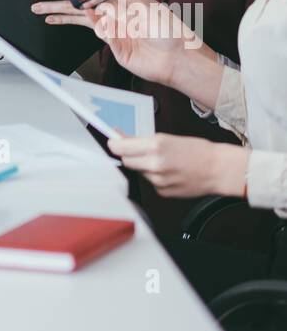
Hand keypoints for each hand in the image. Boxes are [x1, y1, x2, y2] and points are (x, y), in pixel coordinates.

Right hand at [92, 0, 201, 86]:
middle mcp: (126, 22)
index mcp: (133, 10)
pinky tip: (103, 25)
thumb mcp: (151, 10)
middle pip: (102, 11)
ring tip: (86, 7)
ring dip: (93, 16)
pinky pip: (109, 41)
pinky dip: (104, 32)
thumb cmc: (172, 33)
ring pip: (102, 25)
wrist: (179, 59)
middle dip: (90, 1)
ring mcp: (122, 37)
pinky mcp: (121, 52)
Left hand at [107, 132, 248, 199]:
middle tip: (135, 149)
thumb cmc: (199, 151)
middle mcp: (155, 164)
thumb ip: (143, 140)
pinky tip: (169, 172)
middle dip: (128, 154)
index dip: (114, 144)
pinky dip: (155, 177)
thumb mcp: (168, 138)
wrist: (218, 170)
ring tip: (163, 161)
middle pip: (126, 161)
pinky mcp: (163, 192)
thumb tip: (123, 137)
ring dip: (144, 166)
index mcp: (156, 146)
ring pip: (140, 172)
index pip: (121, 147)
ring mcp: (158, 180)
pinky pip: (151, 182)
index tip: (112, 141)